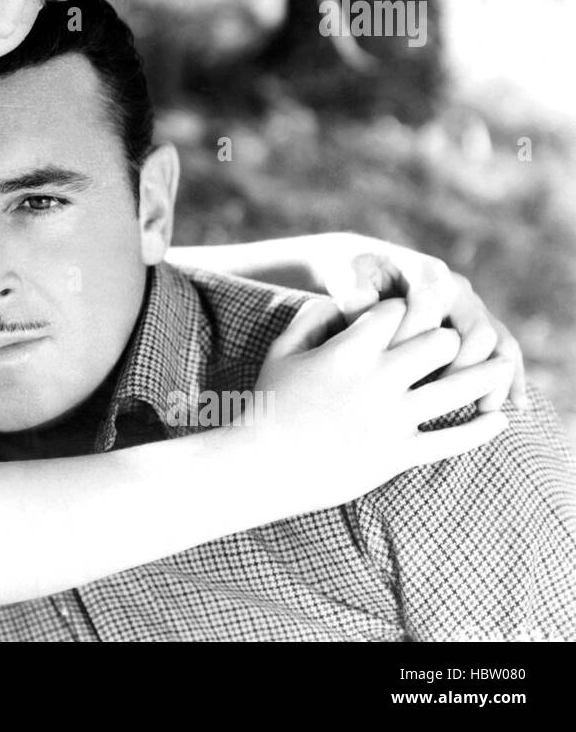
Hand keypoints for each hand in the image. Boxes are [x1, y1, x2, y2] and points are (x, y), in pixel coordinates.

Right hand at [253, 297, 510, 511]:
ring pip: (458, 388)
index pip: (399, 310)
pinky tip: (499, 419)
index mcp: (349, 349)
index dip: (407, 307)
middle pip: (440, 341)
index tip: (409, 313)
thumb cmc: (268, 402)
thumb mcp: (282, 350)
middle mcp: (377, 379)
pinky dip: (481, 429)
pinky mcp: (398, 454)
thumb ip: (311, 317)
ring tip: (503, 365)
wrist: (261, 463)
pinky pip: (452, 440)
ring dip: (487, 373)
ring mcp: (391, 418)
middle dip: (450, 336)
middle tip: (457, 339)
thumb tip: (342, 300)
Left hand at [309, 233, 525, 410]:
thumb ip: (354, 292)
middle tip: (440, 400)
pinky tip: (515, 406)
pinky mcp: (476, 324)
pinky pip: (506, 349)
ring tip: (484, 411)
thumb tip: (364, 306)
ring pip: (498, 342)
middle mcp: (456, 287)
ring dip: (494, 378)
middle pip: (477, 330)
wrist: (361, 270)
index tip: (394, 366)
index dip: (415, 338)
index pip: (433, 309)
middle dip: (462, 367)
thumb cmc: (349, 276)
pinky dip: (511, 376)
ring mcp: (470, 306)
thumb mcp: (344, 276)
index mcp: (424, 273)